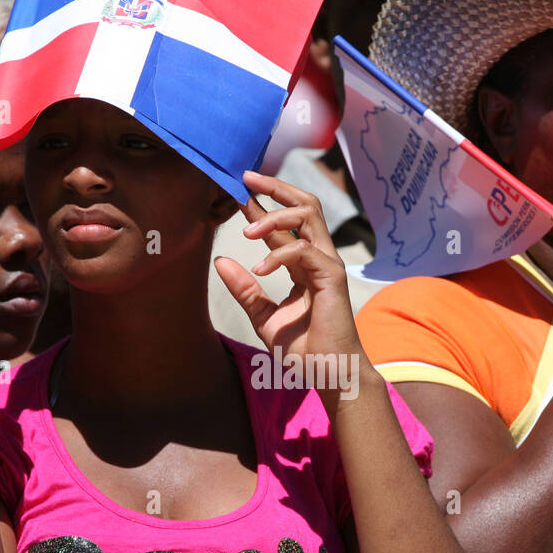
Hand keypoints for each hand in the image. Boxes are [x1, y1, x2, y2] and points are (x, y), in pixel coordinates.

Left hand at [214, 170, 362, 375]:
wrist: (329, 374)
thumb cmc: (305, 350)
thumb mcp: (263, 317)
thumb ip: (245, 290)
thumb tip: (220, 262)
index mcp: (303, 266)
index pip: (282, 226)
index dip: (260, 207)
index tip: (236, 193)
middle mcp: (318, 259)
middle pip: (304, 205)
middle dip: (275, 187)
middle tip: (246, 179)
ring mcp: (328, 265)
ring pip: (308, 215)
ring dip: (275, 215)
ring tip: (247, 229)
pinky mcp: (332, 277)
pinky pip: (304, 251)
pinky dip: (278, 255)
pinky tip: (259, 269)